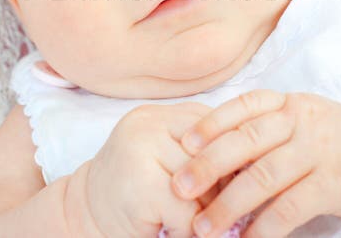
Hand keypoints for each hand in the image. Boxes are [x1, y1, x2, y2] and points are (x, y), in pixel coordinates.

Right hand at [70, 102, 234, 237]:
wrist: (85, 216)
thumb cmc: (136, 191)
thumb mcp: (167, 158)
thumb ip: (201, 149)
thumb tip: (256, 161)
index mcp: (161, 114)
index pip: (219, 125)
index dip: (233, 158)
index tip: (234, 182)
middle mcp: (149, 122)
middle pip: (214, 154)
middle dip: (219, 188)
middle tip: (209, 207)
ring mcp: (141, 148)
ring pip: (203, 184)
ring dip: (202, 212)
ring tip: (185, 219)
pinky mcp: (139, 183)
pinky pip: (187, 210)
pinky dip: (184, 230)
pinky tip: (168, 228)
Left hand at [169, 90, 340, 237]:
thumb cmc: (331, 139)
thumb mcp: (298, 120)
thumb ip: (261, 130)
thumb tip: (206, 155)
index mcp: (285, 103)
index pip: (242, 107)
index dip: (209, 124)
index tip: (181, 144)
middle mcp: (300, 121)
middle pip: (245, 140)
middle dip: (207, 166)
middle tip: (179, 188)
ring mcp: (318, 151)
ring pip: (263, 176)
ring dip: (228, 205)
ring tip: (203, 228)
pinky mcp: (334, 183)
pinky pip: (291, 207)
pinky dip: (264, 227)